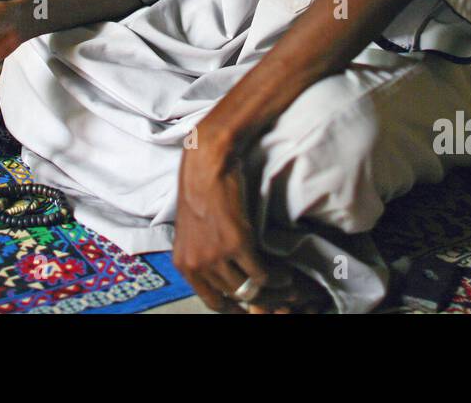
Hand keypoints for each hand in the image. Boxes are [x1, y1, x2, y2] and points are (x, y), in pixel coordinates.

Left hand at [172, 137, 277, 313]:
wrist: (208, 163)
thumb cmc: (200, 188)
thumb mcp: (192, 230)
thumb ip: (202, 255)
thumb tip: (222, 274)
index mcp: (184, 263)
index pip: (212, 301)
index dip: (234, 307)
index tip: (250, 307)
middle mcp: (197, 264)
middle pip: (234, 296)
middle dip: (259, 299)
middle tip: (277, 295)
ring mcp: (216, 255)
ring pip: (250, 288)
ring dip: (272, 290)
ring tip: (285, 284)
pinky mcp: (237, 243)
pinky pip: (261, 273)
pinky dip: (277, 277)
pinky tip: (286, 274)